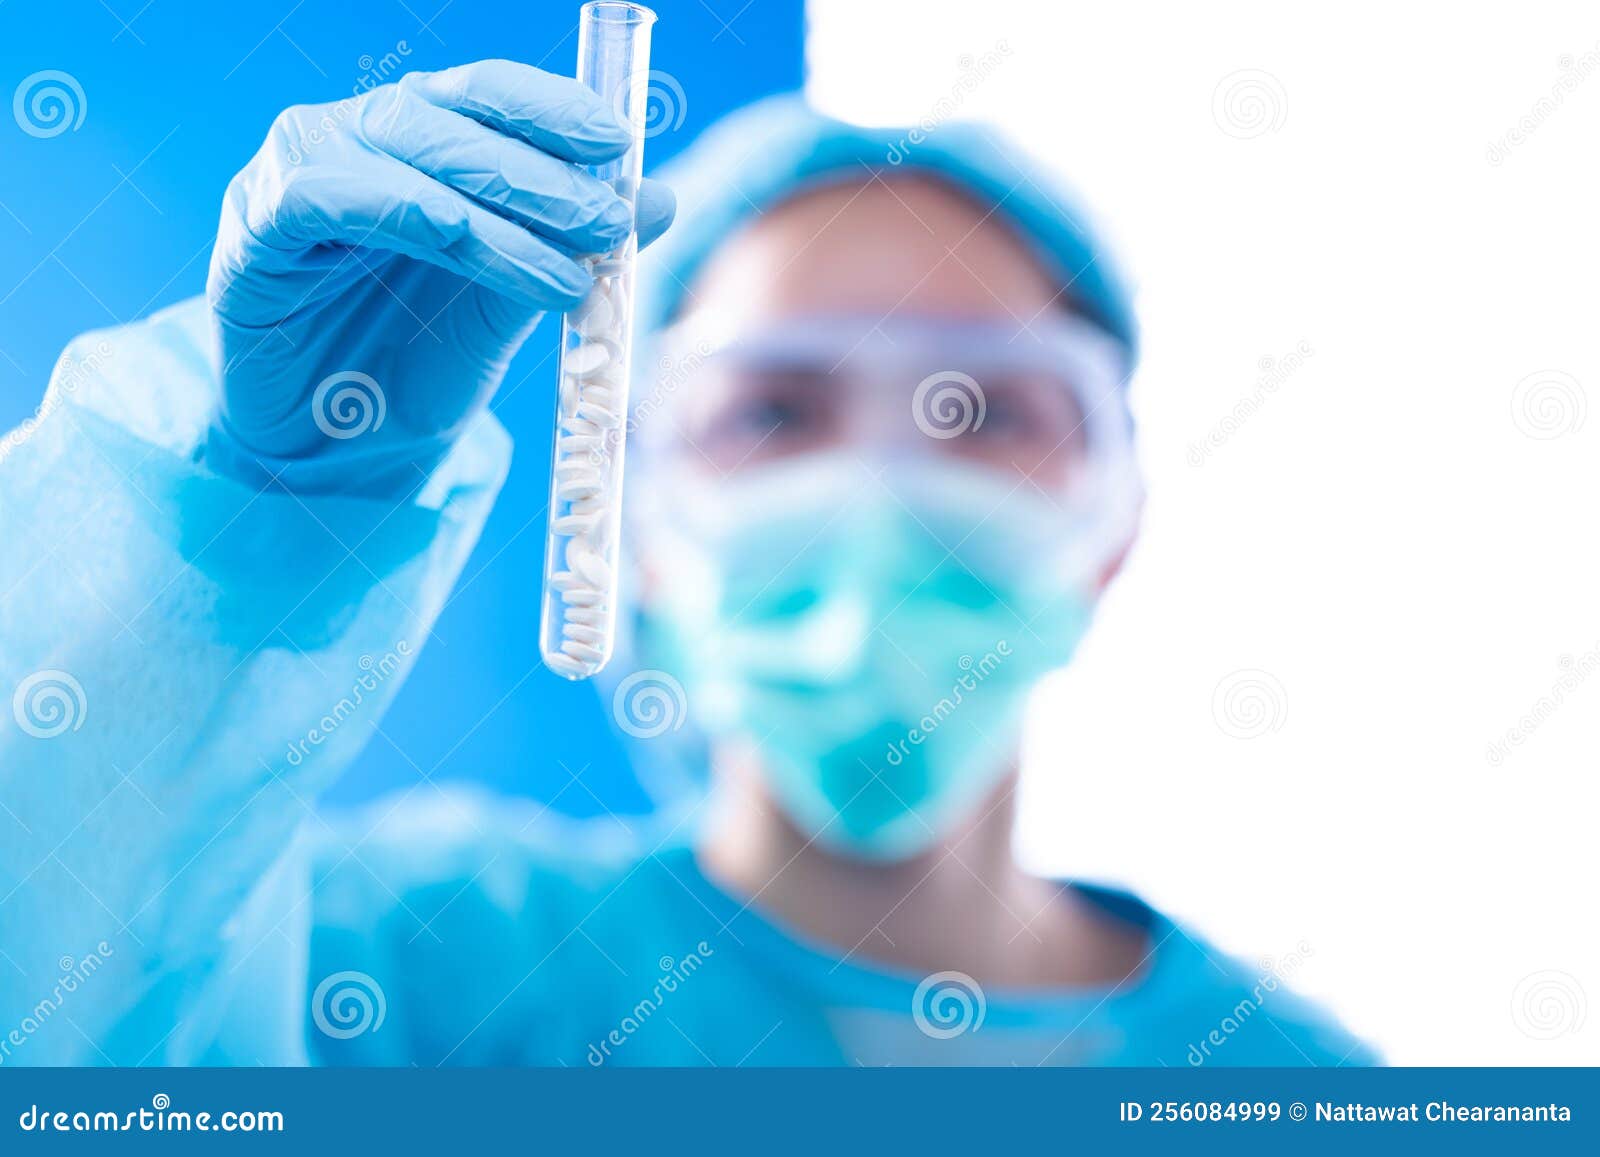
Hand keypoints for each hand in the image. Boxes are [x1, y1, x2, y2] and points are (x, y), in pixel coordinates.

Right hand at [205, 60, 673, 494]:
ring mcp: (296, 172)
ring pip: (401, 158)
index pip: (487, 94)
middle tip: (610, 224)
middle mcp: (354, 136)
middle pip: (451, 122)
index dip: (553, 108)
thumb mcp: (509, 306)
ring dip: (492, 212)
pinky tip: (458, 241)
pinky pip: (322, 196)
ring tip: (566, 273)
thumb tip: (661, 199)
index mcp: (418, 138)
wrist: (336, 453)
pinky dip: (397, 210)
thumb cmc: (416, 364)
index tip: (619, 143)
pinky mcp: (253, 228)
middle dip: (541, 175)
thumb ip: (569, 246)